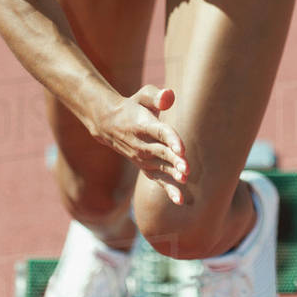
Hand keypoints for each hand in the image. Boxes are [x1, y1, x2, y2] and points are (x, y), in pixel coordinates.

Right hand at [93, 84, 187, 204]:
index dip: (171, 140)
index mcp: (145, 125)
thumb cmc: (133, 106)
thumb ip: (157, 96)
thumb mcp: (142, 96)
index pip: (160, 133)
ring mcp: (143, 157)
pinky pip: (157, 180)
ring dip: (173, 175)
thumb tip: (169, 96)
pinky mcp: (146, 167)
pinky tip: (180, 200)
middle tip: (187, 168)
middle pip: (161, 153)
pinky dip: (168, 189)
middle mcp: (143, 144)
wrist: (109, 124)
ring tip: (185, 179)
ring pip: (160, 167)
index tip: (181, 149)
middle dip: (174, 161)